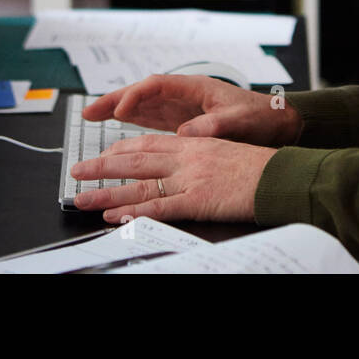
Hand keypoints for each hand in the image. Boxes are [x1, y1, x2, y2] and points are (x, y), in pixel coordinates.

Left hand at [69, 134, 277, 222]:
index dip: (122, 149)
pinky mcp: (198, 200)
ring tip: (82, 198)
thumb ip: (200, 156)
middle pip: (135, 160)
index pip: (149, 143)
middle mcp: (187, 158)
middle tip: (76, 172)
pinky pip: (160, 207)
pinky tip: (116, 215)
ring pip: (140, 184)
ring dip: (108, 192)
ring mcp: (191, 179)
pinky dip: (135, 211)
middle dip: (102, 166)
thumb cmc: (260, 166)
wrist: (282, 175)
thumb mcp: (226, 151)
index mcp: (194, 144)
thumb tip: (181, 165)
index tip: (104, 153)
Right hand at [82, 74, 301, 145]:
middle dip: (114, 99)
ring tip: (90, 117)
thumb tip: (185, 134)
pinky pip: (152, 119)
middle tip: (88, 111)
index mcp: (195, 87)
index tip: (120, 109)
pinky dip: (132, 121)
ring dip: (117, 109)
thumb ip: (213, 126)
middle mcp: (184, 95)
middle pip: (142, 93)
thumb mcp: (238, 121)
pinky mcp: (183, 122)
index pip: (156, 85)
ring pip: (142, 105)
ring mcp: (181, 108)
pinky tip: (116, 127)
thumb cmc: (261, 117)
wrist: (278, 123)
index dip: (136, 95)